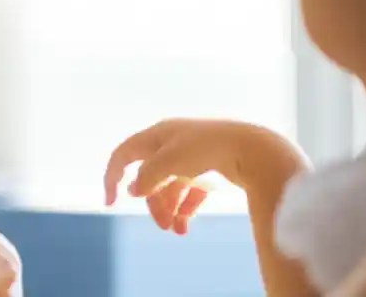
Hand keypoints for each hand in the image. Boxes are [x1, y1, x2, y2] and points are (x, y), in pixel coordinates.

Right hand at [103, 119, 306, 234]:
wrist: (254, 149)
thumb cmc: (208, 149)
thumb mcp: (169, 161)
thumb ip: (147, 176)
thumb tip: (134, 189)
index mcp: (157, 135)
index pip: (124, 155)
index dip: (112, 177)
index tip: (111, 202)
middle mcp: (171, 144)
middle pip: (150, 178)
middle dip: (153, 203)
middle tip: (162, 225)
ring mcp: (191, 158)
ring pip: (170, 188)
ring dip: (169, 210)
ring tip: (175, 230)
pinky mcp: (209, 170)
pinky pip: (189, 192)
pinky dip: (185, 208)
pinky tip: (185, 225)